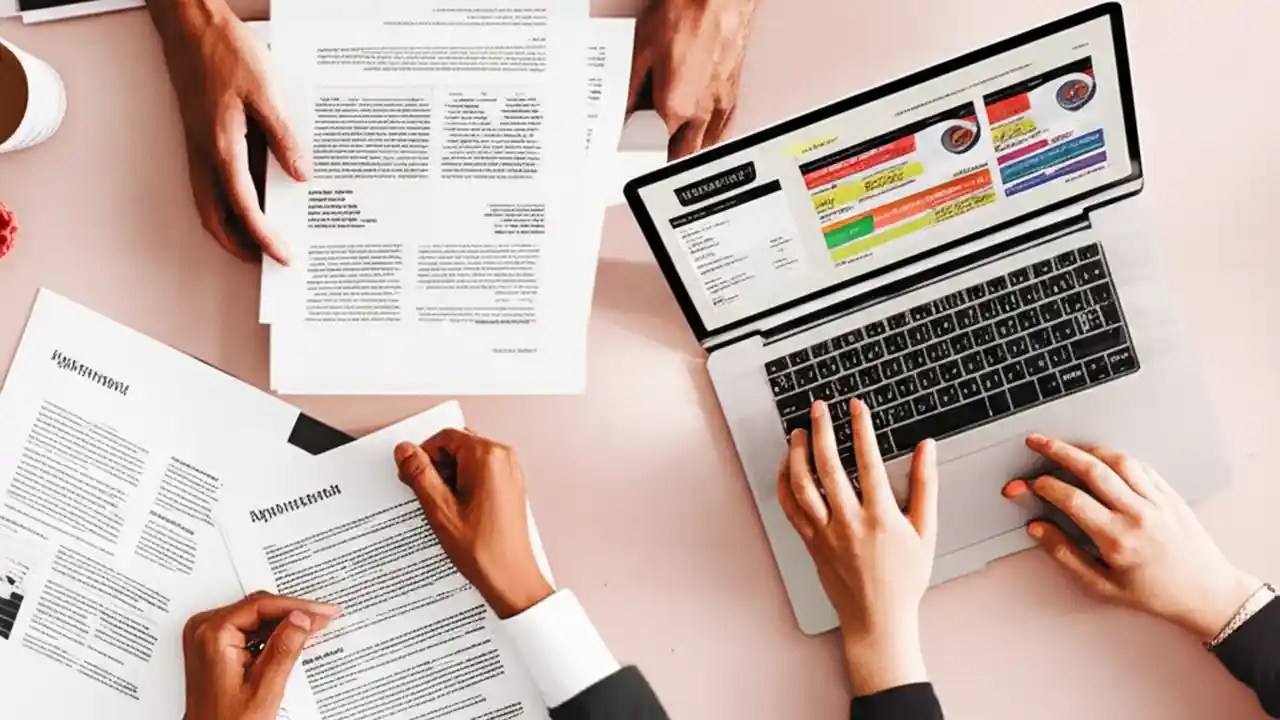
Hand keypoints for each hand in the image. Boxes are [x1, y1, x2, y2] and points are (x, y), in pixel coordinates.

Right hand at [148, 0, 306, 263]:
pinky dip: (226, 202)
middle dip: (239, 244)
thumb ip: (283, 138)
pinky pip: (208, 183)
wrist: (190, 25)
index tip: (282, 255)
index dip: (264, 237)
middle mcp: (204, 153)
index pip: (244, 207)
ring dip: (230, 226)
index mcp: (222, 147)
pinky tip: (248, 198)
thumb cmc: (225, 52)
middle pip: (215, 217)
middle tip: (267, 259)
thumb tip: (300, 176)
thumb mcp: (267, 93)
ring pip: (207, 202)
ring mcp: (197, 146)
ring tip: (259, 238)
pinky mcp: (198, 136)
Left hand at [183, 592, 339, 719]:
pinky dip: (270, 633)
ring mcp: (206, 637)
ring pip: (255, 616)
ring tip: (312, 628)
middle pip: (258, 607)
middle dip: (293, 612)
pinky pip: (247, 627)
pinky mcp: (213, 645)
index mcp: (213, 636)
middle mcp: (203, 630)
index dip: (298, 606)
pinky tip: (290, 639)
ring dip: (284, 622)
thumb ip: (284, 650)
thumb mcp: (264, 689)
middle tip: (323, 618)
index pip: (262, 606)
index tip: (323, 612)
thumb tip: (301, 617)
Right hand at [394, 430, 551, 618]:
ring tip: (443, 506)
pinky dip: (465, 483)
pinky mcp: (511, 485)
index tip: (413, 476)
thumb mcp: (439, 509)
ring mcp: (510, 471)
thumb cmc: (482, 549)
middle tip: (425, 492)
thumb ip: (420, 474)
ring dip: (450, 475)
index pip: (445, 437)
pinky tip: (457, 510)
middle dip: (437, 465)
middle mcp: (503, 458)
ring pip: (469, 459)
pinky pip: (482, 472)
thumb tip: (405, 450)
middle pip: (458, 445)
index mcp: (487, 456)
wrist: (511, 576)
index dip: (424, 455)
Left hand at [630, 0, 757, 158]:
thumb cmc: (685, 15)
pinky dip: (712, 136)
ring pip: (707, 144)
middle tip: (656, 161)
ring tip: (679, 153)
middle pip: (684, 152)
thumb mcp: (641, 52)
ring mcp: (722, 103)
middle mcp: (702, 111)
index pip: (655, 147)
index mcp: (676, 108)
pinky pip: (724, 127)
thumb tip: (621, 111)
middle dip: (669, 159)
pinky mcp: (734, 91)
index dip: (642, 152)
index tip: (634, 151)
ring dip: (693, 151)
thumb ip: (629, 90)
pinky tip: (707, 134)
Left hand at [777, 399, 938, 695]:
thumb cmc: (905, 578)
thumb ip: (926, 485)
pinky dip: (784, 483)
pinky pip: (790, 508)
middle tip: (819, 407)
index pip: (867, 460)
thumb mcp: (926, 531)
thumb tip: (927, 449)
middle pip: (828, 465)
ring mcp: (825, 533)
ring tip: (800, 431)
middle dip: (822, 429)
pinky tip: (787, 466)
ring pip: (802, 485)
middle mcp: (849, 522)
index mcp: (880, 517)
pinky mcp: (810, 543)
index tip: (855, 406)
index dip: (860, 428)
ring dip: (797, 453)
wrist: (878, 619)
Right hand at [1004, 434, 1259, 641]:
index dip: (1043, 486)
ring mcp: (1157, 501)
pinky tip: (1102, 458)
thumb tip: (1038, 530)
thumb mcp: (1102, 586)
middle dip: (1057, 451)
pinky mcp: (1171, 495)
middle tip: (1037, 441)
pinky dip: (1117, 457)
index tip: (1029, 483)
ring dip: (1087, 449)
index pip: (1071, 499)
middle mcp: (1138, 515)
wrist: (1207, 594)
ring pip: (1117, 461)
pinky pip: (1141, 466)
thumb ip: (1065, 555)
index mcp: (1117, 539)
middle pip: (1091, 469)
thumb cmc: (1155, 594)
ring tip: (1067, 447)